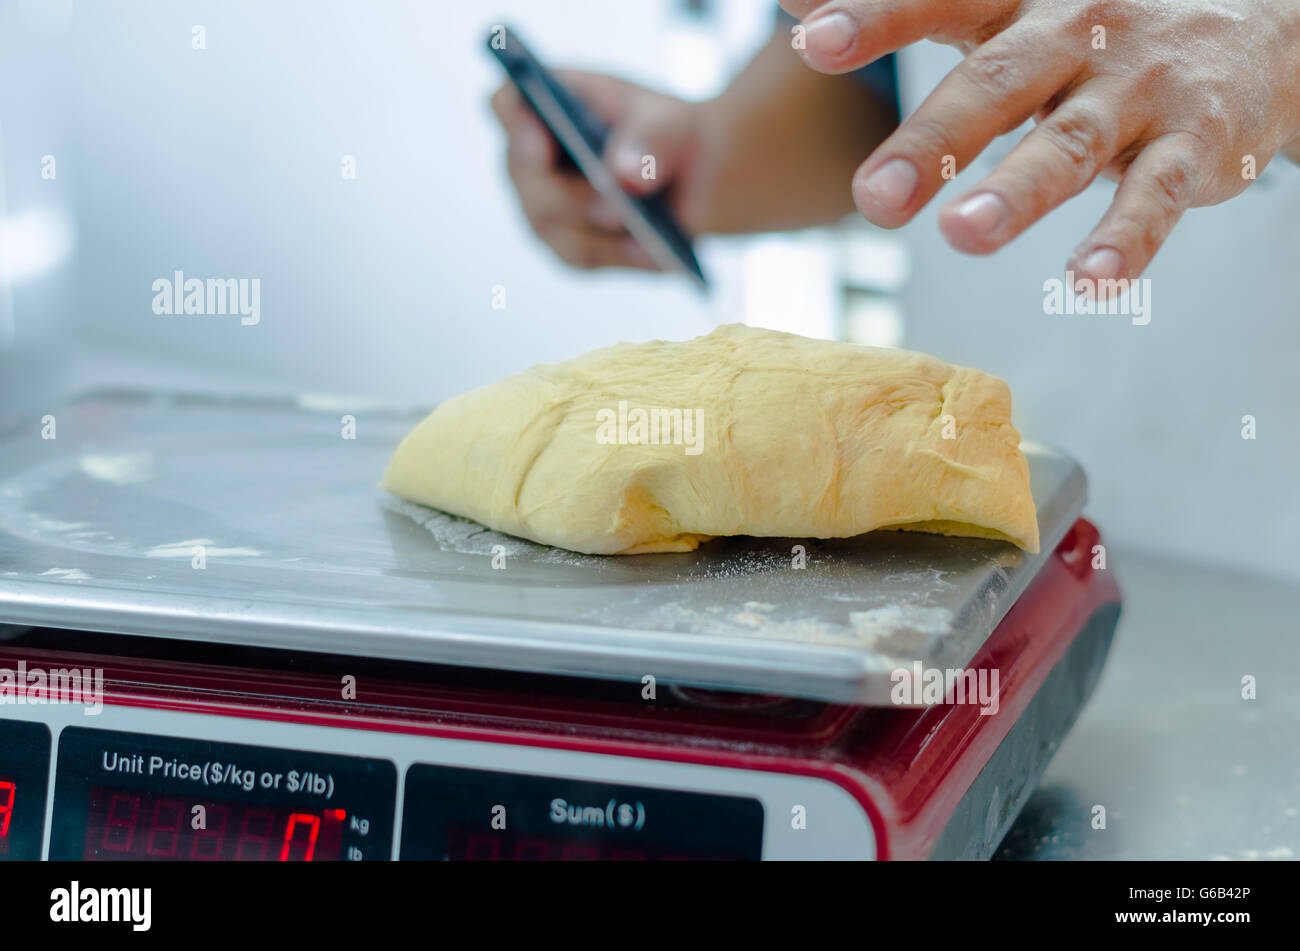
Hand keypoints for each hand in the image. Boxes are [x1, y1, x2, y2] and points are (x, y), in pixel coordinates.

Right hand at [490, 72, 703, 271]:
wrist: (694, 178)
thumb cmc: (671, 133)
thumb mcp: (675, 123)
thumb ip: (652, 138)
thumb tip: (621, 176)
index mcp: (551, 101)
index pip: (509, 104)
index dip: (516, 123)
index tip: (541, 145)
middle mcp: (533, 154)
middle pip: (523, 175)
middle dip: (566, 192)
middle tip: (611, 205)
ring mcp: (544, 204)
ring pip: (549, 223)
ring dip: (596, 228)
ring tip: (641, 234)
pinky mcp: (567, 245)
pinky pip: (582, 255)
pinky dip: (618, 253)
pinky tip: (650, 253)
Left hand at [782, 0, 1299, 284]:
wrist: (1260, 17)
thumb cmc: (1091, 22)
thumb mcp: (1000, 5)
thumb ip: (906, 10)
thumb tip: (790, 6)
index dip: (878, 17)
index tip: (813, 43)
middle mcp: (1077, 33)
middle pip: (997, 82)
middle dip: (934, 138)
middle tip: (875, 199)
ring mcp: (1138, 89)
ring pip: (1073, 143)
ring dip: (1018, 191)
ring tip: (964, 235)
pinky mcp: (1195, 142)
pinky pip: (1159, 193)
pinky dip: (1127, 238)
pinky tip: (1091, 280)